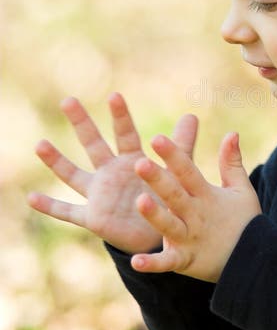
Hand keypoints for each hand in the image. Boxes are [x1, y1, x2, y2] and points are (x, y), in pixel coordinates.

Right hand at [28, 93, 197, 255]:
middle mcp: (110, 173)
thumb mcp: (177, 171)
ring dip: (57, 161)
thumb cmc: (168, 197)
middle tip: (68, 100)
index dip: (121, 116)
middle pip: (94, 144)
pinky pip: (68, 211)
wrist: (162, 233)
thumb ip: (182, 145)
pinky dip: (50, 206)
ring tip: (40, 144)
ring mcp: (99, 193)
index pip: (125, 134)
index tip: (115, 96)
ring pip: (73, 175)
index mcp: (131, 160)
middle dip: (82, 124)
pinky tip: (32, 198)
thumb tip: (192, 114)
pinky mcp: (93, 217)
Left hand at [130, 130, 260, 281]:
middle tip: (140, 164)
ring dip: (155, 216)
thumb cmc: (244, 221)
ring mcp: (189, 239)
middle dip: (158, 180)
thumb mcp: (240, 190)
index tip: (157, 139)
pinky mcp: (185, 261)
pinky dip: (153, 264)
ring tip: (140, 202)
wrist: (254, 260)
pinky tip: (135, 261)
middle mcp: (195, 215)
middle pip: (174, 195)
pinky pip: (167, 262)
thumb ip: (232, 162)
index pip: (187, 172)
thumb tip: (231, 132)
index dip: (173, 156)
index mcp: (206, 195)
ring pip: (169, 226)